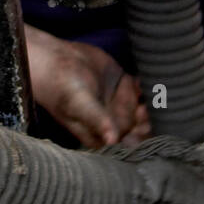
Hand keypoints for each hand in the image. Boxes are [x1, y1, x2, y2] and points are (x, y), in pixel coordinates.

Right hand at [28, 33, 150, 148]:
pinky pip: (141, 90)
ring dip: (150, 105)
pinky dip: (146, 88)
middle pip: (140, 128)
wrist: (54, 59)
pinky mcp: (122, 84)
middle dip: (147, 122)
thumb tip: (112, 141)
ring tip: (141, 98)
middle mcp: (113, 121)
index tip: (140, 125)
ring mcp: (119, 103)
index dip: (140, 138)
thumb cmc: (62, 88)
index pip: (127, 144)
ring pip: (143, 109)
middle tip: (142, 110)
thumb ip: (97, 120)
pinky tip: (140, 83)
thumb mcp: (79, 104)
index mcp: (102, 134)